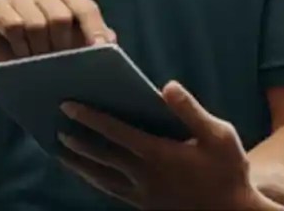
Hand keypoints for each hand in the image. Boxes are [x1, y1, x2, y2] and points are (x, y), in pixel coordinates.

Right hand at [0, 0, 114, 62]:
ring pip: (35, 23)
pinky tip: (22, 55)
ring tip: (41, 62)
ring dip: (39, 49)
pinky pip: (13, 26)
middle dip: (61, 46)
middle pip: (59, 17)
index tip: (99, 51)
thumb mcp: (76, 46)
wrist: (8, 60)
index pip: (86, 8)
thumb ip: (96, 41)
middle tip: (60, 64)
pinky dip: (20, 46)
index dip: (94, 31)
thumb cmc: (48, 51)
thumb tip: (111, 43)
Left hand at [57, 81, 277, 210]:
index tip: (68, 105)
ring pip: (101, 178)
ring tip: (61, 153)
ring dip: (79, 164)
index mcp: (158, 153)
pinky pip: (112, 192)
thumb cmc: (228, 171)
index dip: (90, 117)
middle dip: (77, 140)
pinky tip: (88, 174)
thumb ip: (190, 111)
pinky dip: (95, 181)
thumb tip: (167, 85)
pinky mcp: (144, 206)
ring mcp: (142, 194)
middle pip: (101, 155)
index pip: (115, 132)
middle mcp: (144, 175)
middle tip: (56, 127)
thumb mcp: (219, 136)